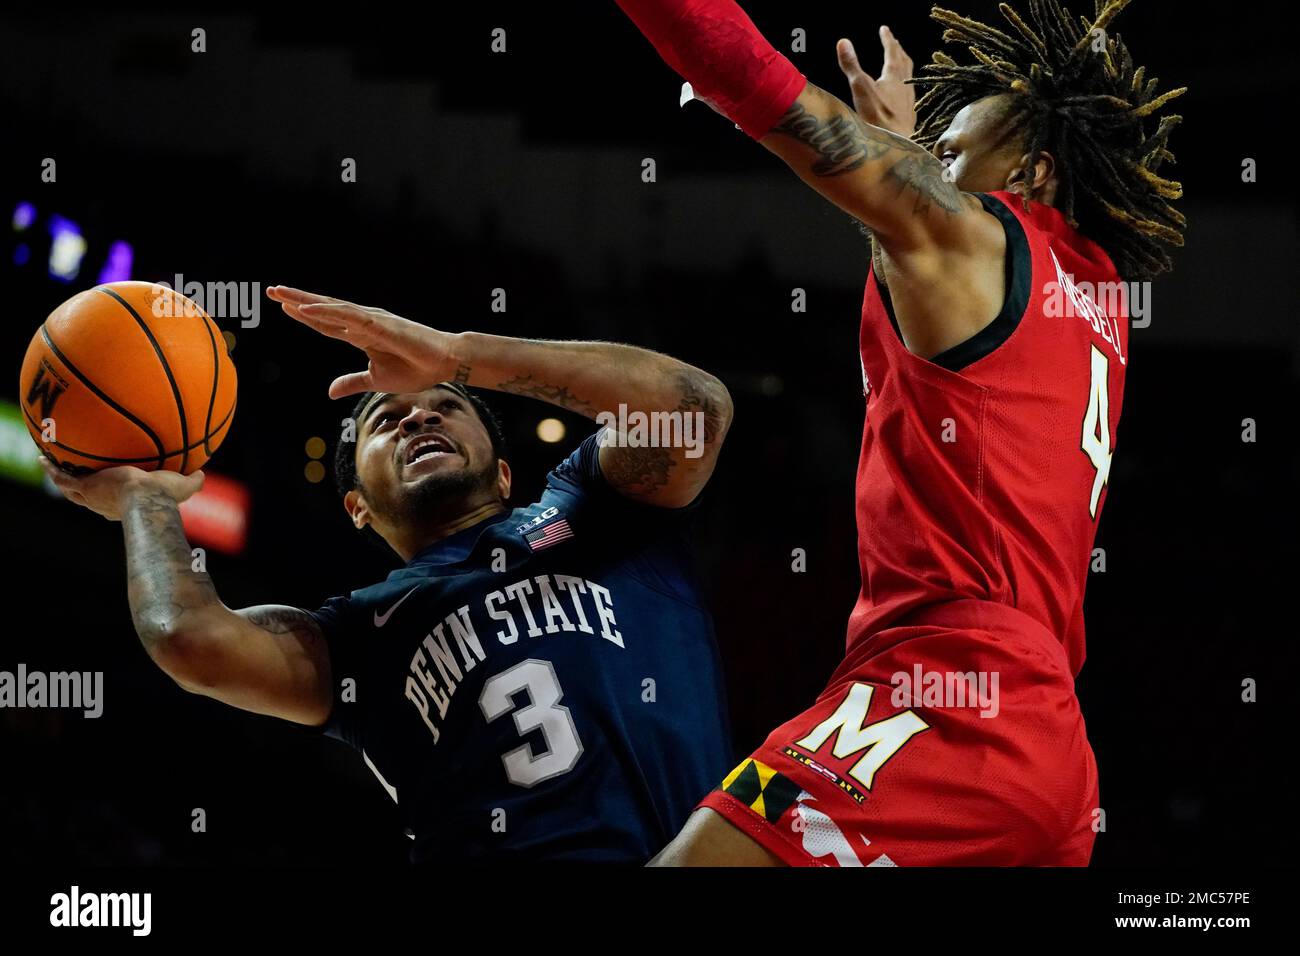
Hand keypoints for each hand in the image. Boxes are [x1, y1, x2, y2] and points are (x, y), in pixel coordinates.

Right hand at [40, 457, 204, 521]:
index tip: (106, 490)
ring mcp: (93, 497)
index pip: (110, 503)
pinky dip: (53, 470)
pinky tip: (43, 459)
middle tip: (73, 480)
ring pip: (69, 489)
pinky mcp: (87, 487)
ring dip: (59, 478)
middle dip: (78, 489)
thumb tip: (203, 473)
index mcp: (123, 505)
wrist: (147, 498)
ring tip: (49, 466)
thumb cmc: (165, 496)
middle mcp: (105, 504)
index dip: (107, 498)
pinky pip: (63, 478)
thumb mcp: (183, 485)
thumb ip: (194, 481)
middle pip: (85, 497)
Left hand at [267, 286, 461, 399]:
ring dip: (304, 300)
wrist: (443, 364)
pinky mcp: (378, 323)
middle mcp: (362, 323)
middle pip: (323, 310)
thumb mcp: (375, 380)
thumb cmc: (415, 369)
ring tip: (280, 294)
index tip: (284, 307)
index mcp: (361, 336)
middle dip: (296, 300)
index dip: (305, 316)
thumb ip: (352, 382)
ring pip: (330, 308)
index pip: (327, 324)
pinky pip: (345, 316)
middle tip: (271, 291)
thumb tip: (329, 392)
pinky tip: (305, 308)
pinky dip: (324, 311)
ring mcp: (369, 321)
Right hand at [836, 26, 916, 138]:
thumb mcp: (860, 88)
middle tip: (893, 42)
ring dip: (904, 67)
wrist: (895, 145)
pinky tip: (901, 95)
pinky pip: (908, 94)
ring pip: (908, 77)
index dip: (887, 38)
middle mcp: (904, 85)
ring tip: (900, 64)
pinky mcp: (908, 116)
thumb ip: (851, 65)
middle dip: (897, 50)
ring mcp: (908, 101)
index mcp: (893, 75)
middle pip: (904, 61)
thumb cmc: (877, 117)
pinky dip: (904, 87)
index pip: (891, 51)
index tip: (884, 29)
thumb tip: (843, 42)